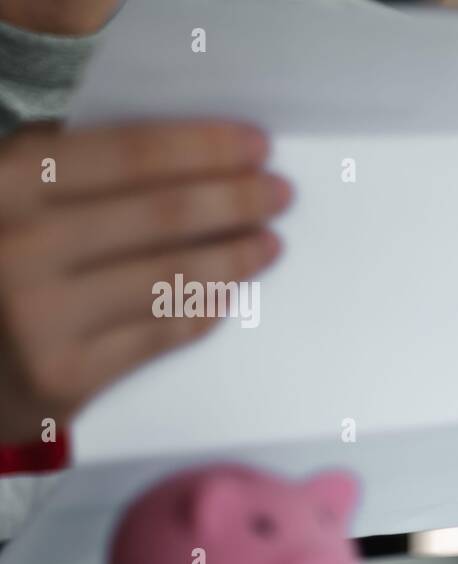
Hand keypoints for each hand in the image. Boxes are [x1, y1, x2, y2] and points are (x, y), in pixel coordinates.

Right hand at [0, 121, 289, 443]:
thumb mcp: (0, 197)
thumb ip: (62, 169)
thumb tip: (181, 151)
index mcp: (6, 183)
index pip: (131, 154)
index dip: (204, 147)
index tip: (257, 145)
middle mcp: (21, 246)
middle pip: (164, 215)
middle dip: (236, 200)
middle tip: (282, 193)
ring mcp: (42, 318)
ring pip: (172, 278)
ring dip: (234, 258)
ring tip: (269, 243)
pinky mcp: (64, 378)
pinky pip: (159, 334)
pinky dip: (203, 310)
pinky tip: (229, 294)